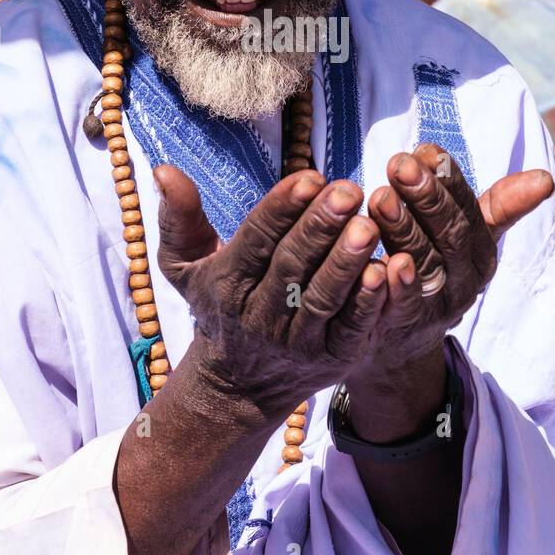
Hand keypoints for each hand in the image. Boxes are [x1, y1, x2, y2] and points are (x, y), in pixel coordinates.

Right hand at [153, 165, 388, 422]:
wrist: (239, 386)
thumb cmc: (218, 304)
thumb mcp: (186, 265)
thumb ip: (179, 217)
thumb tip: (164, 169)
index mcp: (227, 285)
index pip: (255, 242)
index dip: (281, 210)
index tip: (309, 178)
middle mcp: (261, 317)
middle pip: (292, 267)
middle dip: (319, 228)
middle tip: (348, 191)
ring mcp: (300, 342)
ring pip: (325, 299)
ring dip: (348, 263)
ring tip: (369, 226)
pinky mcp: (336, 359)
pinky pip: (356, 329)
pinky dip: (374, 302)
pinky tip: (391, 269)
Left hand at [360, 143, 554, 377]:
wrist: (401, 342)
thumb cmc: (433, 269)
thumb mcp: (467, 239)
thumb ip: (497, 206)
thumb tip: (545, 178)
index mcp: (480, 253)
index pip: (470, 210)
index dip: (449, 180)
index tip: (427, 150)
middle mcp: (464, 280)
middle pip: (450, 234)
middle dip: (427, 197)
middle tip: (400, 164)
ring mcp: (436, 306)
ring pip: (424, 263)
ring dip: (403, 228)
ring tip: (381, 197)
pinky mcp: (403, 328)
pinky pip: (402, 305)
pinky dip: (394, 283)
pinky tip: (378, 261)